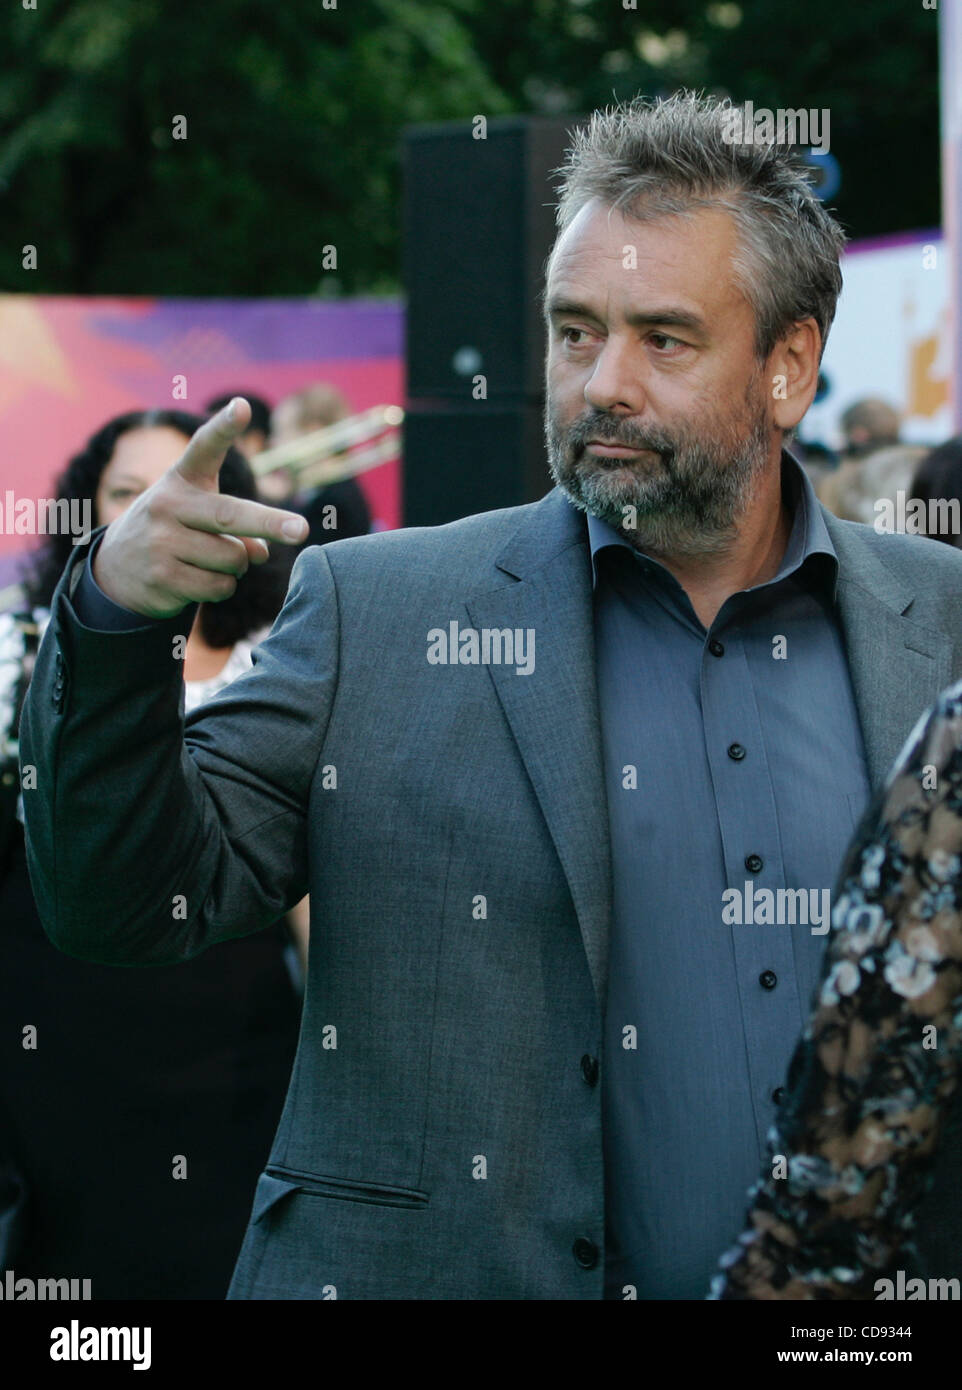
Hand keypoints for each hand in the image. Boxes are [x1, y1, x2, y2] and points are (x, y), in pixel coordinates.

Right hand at [92, 398, 308, 616]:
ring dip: (237, 566)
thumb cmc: (176, 531)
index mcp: (182, 479)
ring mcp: (161, 541)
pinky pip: (219, 586)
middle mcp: (168, 504)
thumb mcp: (201, 517)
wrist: (117, 567)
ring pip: (233, 559)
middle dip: (270, 523)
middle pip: (230, 516)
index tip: (241, 407)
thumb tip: (261, 553)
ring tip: (209, 560)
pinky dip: (222, 587)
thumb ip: (237, 525)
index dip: (224, 427)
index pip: (204, 447)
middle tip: (302, 530)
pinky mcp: (162, 576)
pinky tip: (197, 580)